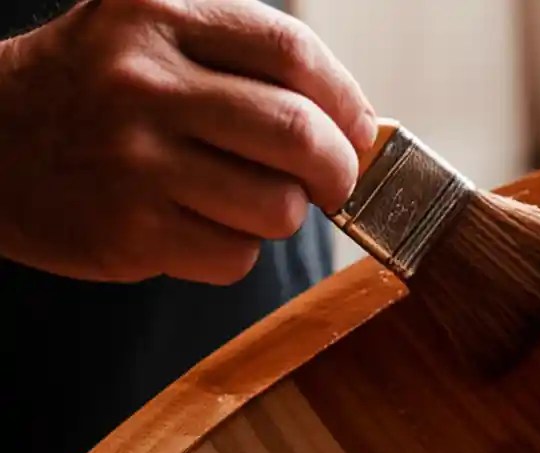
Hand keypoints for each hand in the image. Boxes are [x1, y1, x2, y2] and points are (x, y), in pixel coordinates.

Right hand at [0, 0, 374, 284]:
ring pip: (277, 206)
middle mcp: (143, 83)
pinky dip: (235, 250)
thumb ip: (245, 62)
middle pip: (299, 135)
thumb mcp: (153, 39)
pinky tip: (197, 225)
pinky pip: (234, 256)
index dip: (345, 100)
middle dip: (339, 170)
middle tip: (335, 183)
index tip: (359, 129)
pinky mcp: (126, 231)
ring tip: (246, 200)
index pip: (293, 53)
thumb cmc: (94, 93)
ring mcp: (132, 161)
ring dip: (282, 214)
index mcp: (159, 17)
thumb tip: (357, 123)